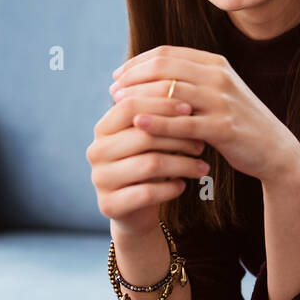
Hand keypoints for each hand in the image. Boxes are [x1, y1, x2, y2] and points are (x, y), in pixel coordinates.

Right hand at [86, 86, 209, 237]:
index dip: (161, 104)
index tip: (191, 109)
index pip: (130, 105)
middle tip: (203, 142)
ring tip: (203, 166)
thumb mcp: (153, 137)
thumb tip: (188, 91)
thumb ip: (160, 116)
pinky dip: (170, 189)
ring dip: (182, 164)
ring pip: (149, 164)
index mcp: (103, 128)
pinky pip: (146, 193)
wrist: (137, 208)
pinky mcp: (110, 205)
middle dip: (178, 137)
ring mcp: (100, 179)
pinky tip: (185, 185)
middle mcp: (96, 151)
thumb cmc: (150, 162)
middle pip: (142, 135)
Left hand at [109, 45, 299, 183]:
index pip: (167, 53)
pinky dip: (157, 123)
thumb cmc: (238, 123)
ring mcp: (222, 101)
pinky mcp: (223, 127)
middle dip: (133, 77)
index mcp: (215, 64)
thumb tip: (146, 78)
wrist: (274, 149)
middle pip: (164, 67)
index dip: (137, 62)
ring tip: (117, 105)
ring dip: (139, 97)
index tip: (117, 75)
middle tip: (113, 90)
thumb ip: (189, 82)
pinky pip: (182, 123)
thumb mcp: (217, 93)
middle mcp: (218, 77)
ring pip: (169, 92)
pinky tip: (137, 125)